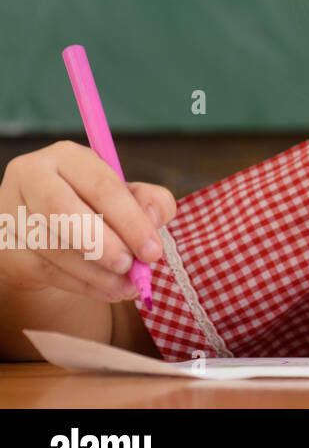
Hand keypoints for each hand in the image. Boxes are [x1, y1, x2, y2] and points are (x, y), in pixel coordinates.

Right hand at [0, 141, 175, 302]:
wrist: (51, 230)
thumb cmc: (96, 206)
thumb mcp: (127, 196)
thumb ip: (151, 201)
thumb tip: (155, 216)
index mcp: (67, 156)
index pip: (101, 186)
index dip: (131, 221)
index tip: (153, 251)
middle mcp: (32, 176)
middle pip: (63, 211)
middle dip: (103, 244)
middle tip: (131, 267)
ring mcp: (11, 211)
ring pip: (52, 247)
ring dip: (95, 272)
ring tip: (126, 286)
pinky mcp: (5, 245)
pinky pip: (44, 270)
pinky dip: (80, 284)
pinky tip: (107, 291)